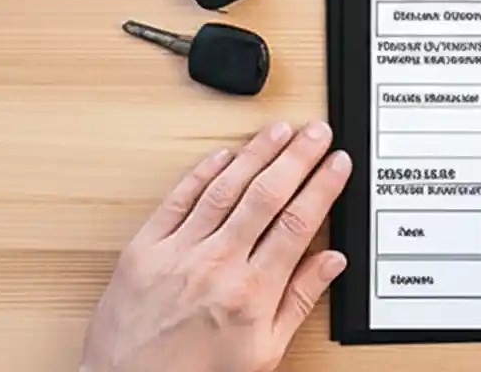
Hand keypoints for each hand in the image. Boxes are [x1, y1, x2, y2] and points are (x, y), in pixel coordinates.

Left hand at [80, 121, 351, 371]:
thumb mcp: (263, 352)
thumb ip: (299, 300)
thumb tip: (332, 262)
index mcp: (251, 293)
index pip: (299, 223)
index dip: (323, 186)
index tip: (337, 164)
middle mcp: (216, 266)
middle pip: (267, 196)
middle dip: (297, 157)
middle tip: (316, 133)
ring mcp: (178, 253)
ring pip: (225, 188)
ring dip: (256, 154)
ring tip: (279, 131)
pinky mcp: (143, 249)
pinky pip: (178, 200)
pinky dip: (202, 172)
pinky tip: (224, 154)